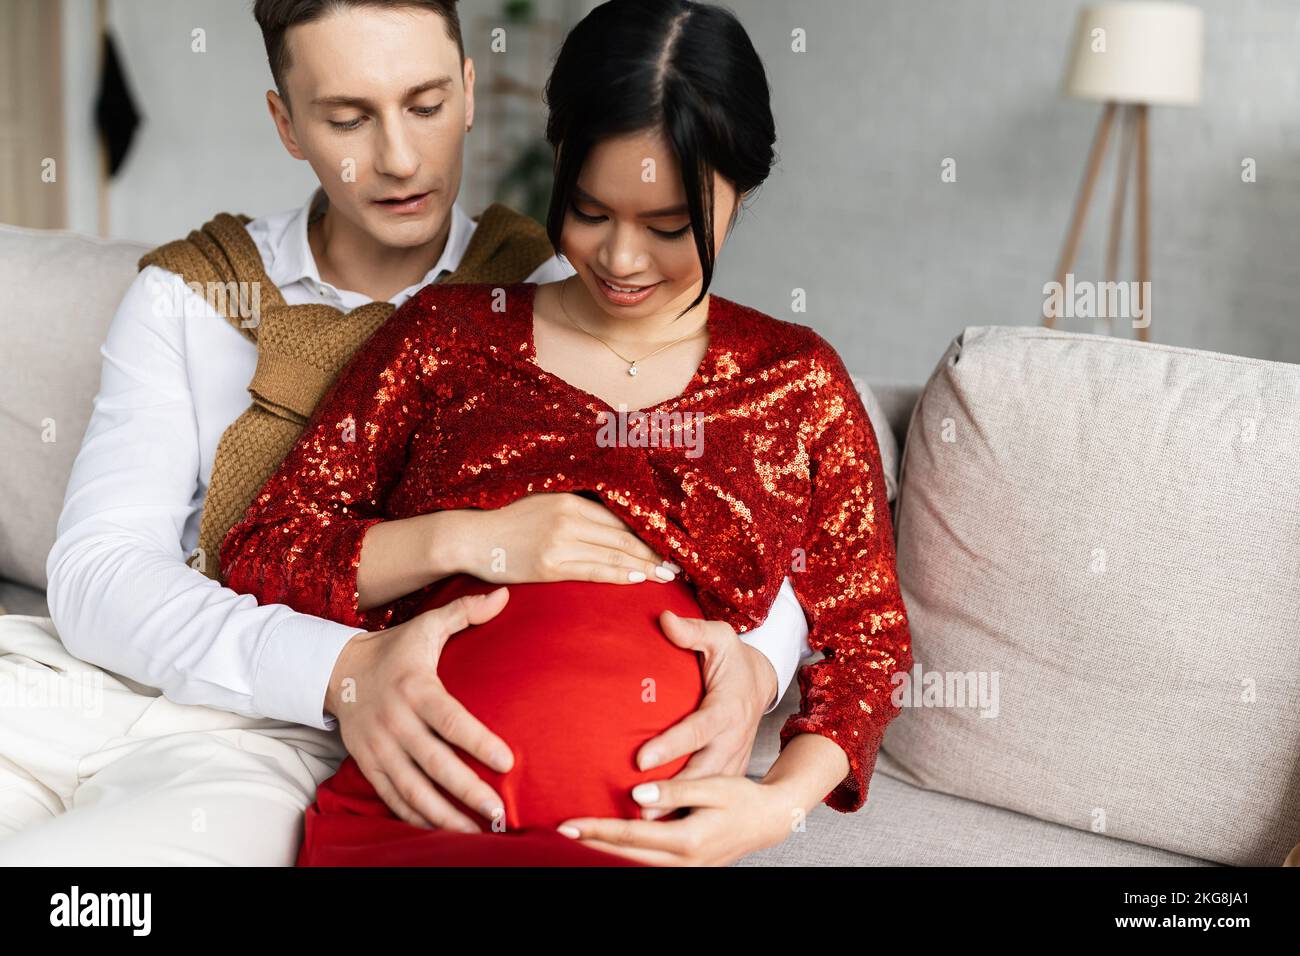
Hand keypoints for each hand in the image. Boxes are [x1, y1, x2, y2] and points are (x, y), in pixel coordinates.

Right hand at [326, 588, 514, 832]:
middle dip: (467, 791)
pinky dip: (415, 817)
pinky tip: (442, 831)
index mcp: (416, 689)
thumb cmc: (394, 650)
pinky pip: (392, 797)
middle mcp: (396, 722)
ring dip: (444, 815)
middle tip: (499, 813)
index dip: (479, 742)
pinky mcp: (367, 764)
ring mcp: (378, 747)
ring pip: (412, 790)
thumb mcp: (427, 625)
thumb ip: (465, 612)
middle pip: (434, 764)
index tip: (508, 762)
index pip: (452, 721)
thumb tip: (505, 594)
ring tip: (476, 833)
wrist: (337, 670)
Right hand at [455, 492, 681, 585]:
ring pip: (613, 554)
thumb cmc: (503, 518)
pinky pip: (593, 571)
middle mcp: (568, 518)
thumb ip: (572, 507)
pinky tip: (637, 579)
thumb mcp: (541, 500)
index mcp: (569, 499)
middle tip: (678, 562)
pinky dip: (619, 574)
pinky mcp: (549, 566)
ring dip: (645, 565)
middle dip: (654, 550)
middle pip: (623, 535)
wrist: (468, 535)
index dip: (647, 530)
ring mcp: (560, 542)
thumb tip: (605, 519)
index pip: (619, 516)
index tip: (668, 539)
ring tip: (667, 574)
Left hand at [556, 775, 790, 865]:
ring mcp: (688, 872)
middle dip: (591, 846)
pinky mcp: (688, 871)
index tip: (568, 823)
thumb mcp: (713, 785)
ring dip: (605, 855)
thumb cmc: (742, 798)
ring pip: (636, 868)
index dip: (597, 830)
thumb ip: (675, 790)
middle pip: (626, 858)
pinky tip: (607, 848)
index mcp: (688, 840)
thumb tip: (637, 796)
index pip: (631, 836)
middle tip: (559, 834)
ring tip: (576, 841)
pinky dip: (626, 859)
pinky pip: (649, 868)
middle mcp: (686, 864)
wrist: (768, 820)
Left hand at [635, 610, 776, 818]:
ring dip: (678, 809)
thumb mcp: (720, 637)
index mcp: (727, 708)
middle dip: (673, 793)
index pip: (697, 729)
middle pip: (703, 772)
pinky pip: (709, 798)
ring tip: (643, 827)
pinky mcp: (730, 772)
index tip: (641, 759)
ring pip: (707, 792)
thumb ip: (693, 631)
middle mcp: (733, 739)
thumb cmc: (734, 659)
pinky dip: (688, 812)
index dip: (671, 745)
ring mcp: (734, 759)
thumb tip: (665, 619)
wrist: (762, 682)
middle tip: (640, 809)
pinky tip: (659, 828)